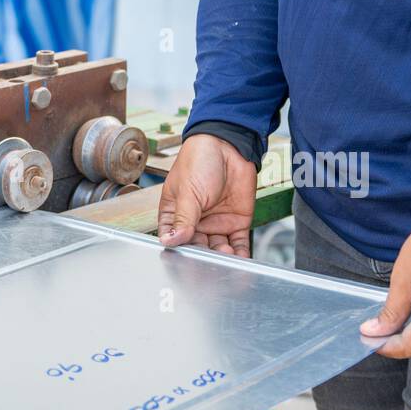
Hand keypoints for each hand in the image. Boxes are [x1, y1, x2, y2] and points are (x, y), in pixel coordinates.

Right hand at [158, 134, 258, 256]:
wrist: (229, 144)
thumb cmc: (199, 161)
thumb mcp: (187, 192)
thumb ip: (183, 219)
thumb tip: (171, 241)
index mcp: (174, 215)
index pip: (173, 238)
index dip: (178, 249)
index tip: (184, 258)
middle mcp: (194, 222)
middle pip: (196, 247)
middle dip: (202, 257)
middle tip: (207, 265)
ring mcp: (216, 223)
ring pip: (217, 249)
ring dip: (221, 257)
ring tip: (225, 260)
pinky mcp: (236, 221)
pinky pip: (238, 243)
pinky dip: (240, 253)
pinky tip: (240, 261)